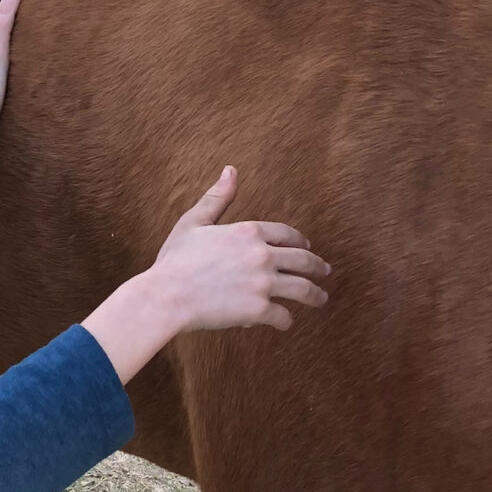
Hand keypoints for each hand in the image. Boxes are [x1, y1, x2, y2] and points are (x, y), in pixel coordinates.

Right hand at [81, 167, 329, 383]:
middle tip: (325, 273)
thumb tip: (231, 170)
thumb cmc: (176, 258)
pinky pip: (284, 316)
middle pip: (303, 261)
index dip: (301, 241)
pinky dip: (286, 320)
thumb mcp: (194, 222)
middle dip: (318, 268)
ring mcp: (263, 284)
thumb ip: (217, 198)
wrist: (167, 295)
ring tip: (319, 299)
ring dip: (315, 295)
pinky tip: (284, 321)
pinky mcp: (260, 310)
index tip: (307, 248)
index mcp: (248, 231)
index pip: (287, 234)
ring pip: (303, 290)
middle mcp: (262, 255)